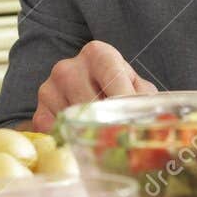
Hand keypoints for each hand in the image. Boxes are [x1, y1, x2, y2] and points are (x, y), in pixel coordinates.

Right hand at [31, 40, 156, 131]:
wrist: (87, 89)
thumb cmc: (117, 88)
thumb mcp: (136, 87)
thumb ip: (145, 99)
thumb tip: (157, 121)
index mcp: (98, 53)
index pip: (113, 77)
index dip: (126, 101)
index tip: (134, 121)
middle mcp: (68, 67)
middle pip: (91, 103)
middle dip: (109, 123)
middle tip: (124, 140)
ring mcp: (49, 89)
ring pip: (73, 120)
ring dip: (90, 134)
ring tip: (106, 142)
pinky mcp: (39, 112)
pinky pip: (55, 133)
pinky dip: (71, 142)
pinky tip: (84, 143)